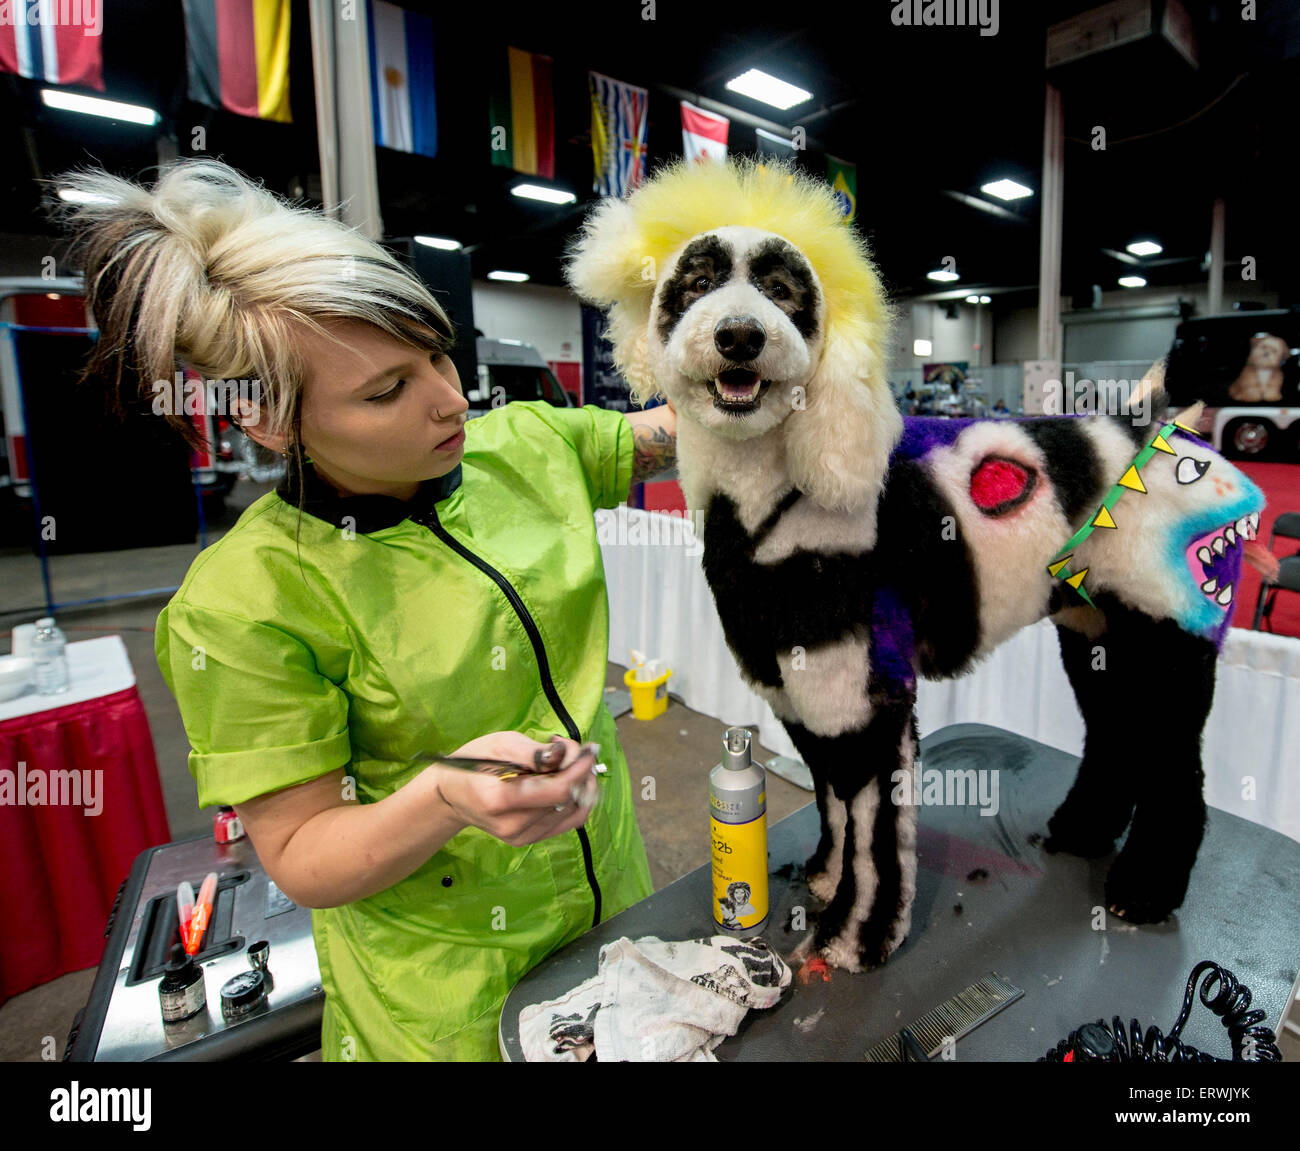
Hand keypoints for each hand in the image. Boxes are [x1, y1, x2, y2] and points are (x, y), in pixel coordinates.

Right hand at [425, 732, 601, 846]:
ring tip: (567, 762)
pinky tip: (568, 780)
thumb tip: (563, 756)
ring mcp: (522, 837)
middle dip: (581, 772)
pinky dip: (576, 799)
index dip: (579, 769)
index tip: (590, 749)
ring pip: (574, 812)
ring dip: (581, 784)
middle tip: (572, 750)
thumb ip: (533, 752)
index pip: (556, 791)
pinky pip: (568, 821)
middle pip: (568, 801)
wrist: (451, 796)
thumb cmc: (472, 763)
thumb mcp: (498, 744)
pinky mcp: (529, 840)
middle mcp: (512, 826)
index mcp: (499, 800)